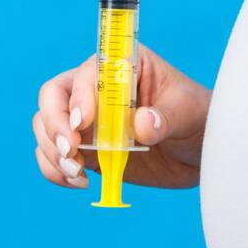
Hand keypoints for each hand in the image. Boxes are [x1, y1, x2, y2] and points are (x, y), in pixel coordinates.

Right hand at [32, 45, 210, 191]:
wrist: (202, 152)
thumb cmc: (199, 119)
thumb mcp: (190, 113)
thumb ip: (166, 117)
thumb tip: (142, 124)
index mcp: (123, 65)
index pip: (87, 73)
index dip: (79, 97)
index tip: (83, 124)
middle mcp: (98, 89)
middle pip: (53, 96)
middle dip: (54, 123)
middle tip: (71, 151)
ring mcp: (88, 120)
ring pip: (46, 126)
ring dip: (52, 150)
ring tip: (77, 172)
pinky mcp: (85, 149)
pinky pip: (53, 155)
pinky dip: (55, 169)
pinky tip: (77, 181)